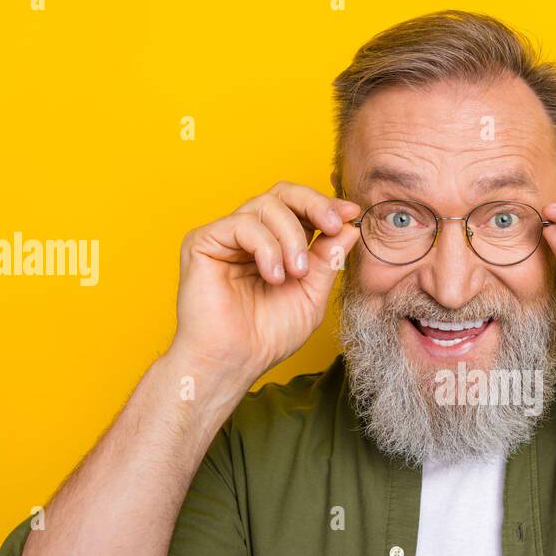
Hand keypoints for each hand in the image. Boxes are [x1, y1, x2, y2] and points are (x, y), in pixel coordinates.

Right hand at [169, 182, 360, 383]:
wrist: (234, 361)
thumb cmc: (268, 335)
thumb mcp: (312, 294)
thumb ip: (328, 260)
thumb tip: (350, 226)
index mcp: (276, 244)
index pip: (300, 209)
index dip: (327, 206)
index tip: (352, 213)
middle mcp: (250, 234)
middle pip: (283, 193)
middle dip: (314, 204)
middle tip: (332, 225)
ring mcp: (226, 236)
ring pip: (266, 205)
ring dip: (292, 237)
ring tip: (296, 273)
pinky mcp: (203, 241)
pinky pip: (243, 224)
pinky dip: (267, 248)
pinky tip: (273, 276)